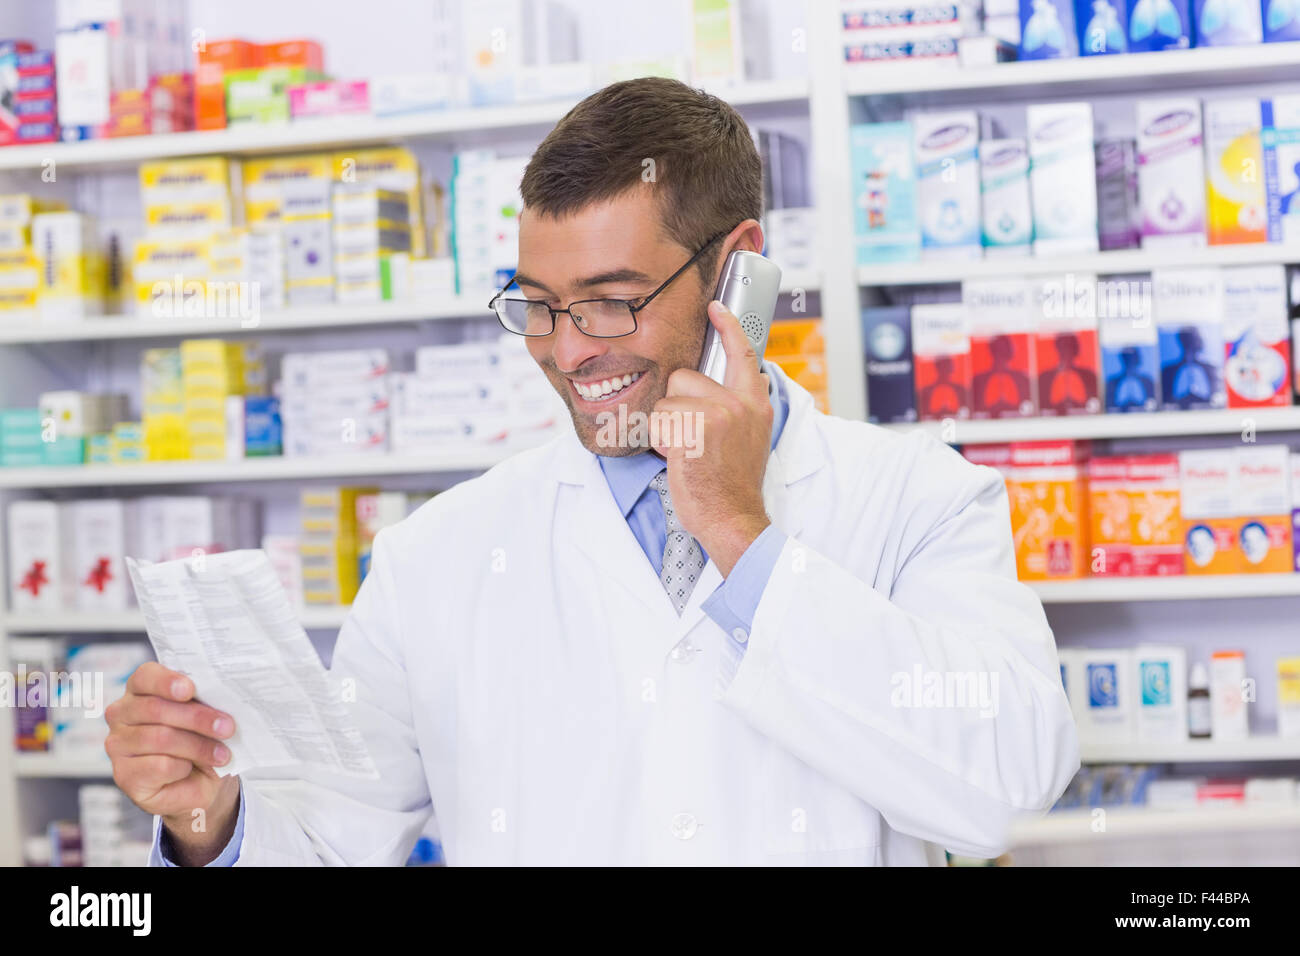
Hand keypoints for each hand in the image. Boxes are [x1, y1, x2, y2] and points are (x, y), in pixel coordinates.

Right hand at [105, 662, 240, 864]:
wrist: (209, 783)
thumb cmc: (210, 740)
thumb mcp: (214, 715)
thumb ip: (212, 698)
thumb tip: (237, 684)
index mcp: (145, 691)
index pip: (145, 675)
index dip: (166, 680)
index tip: (191, 687)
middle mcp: (124, 715)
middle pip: (156, 710)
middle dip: (198, 718)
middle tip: (229, 727)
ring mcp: (119, 746)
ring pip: (158, 738)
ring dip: (197, 746)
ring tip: (223, 753)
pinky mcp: (124, 776)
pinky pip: (153, 767)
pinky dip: (181, 768)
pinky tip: (194, 771)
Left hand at [651, 300, 772, 575]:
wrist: (732, 517)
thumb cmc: (733, 483)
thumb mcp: (750, 436)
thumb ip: (740, 405)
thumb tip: (734, 381)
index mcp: (756, 403)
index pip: (742, 353)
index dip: (727, 327)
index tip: (715, 307)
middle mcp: (739, 404)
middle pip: (683, 378)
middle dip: (677, 405)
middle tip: (694, 437)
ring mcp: (717, 415)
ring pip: (666, 403)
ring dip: (667, 429)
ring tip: (688, 452)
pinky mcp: (693, 430)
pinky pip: (657, 423)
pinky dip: (659, 443)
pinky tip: (679, 459)